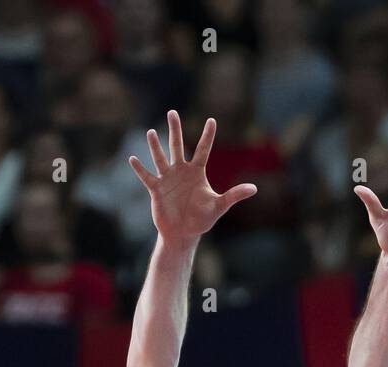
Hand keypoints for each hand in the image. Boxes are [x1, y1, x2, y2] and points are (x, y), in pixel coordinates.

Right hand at [129, 110, 255, 246]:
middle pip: (177, 146)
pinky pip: (147, 177)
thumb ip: (234, 195)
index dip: (207, 136)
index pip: (203, 150)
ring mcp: (167, 179)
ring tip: (151, 132)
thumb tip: (254, 188)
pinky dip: (140, 169)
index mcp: (197, 172)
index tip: (211, 120)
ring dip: (155, 146)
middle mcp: (181, 171)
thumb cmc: (201, 219)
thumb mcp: (219, 206)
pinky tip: (132, 159)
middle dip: (175, 129)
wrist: (183, 233)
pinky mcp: (156, 190)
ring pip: (160, 158)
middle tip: (172, 112)